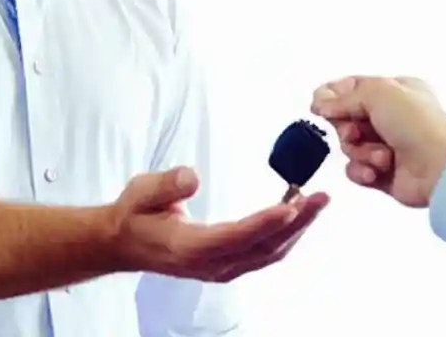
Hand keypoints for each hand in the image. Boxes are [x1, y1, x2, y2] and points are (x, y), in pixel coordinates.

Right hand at [106, 166, 328, 282]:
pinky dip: (285, 235)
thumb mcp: (140, 192)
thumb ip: (166, 185)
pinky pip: (264, 254)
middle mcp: (210, 264)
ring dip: (297, 229)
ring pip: (269, 254)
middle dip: (297, 223)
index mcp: (188, 247)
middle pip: (263, 248)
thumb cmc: (134, 214)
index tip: (291, 205)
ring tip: (318, 202)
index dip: (265, 223)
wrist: (124, 243)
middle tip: (321, 197)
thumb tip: (191, 176)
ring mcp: (221, 268)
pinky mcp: (228, 265)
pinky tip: (297, 214)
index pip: (234, 237)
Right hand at [310, 76, 445, 207]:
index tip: (319, 104)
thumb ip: (343, 96)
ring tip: (381, 155)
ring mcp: (387, 145)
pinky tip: (377, 171)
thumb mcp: (379, 93)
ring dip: (360, 152)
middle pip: (345, 119)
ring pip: (349, 146)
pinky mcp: (383, 172)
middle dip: (347, 128)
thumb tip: (321, 103)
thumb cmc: (421, 126)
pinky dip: (362, 170)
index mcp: (395, 92)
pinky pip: (355, 169)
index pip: (352, 88)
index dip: (332, 96)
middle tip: (356, 132)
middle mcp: (392, 118)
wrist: (440, 169)